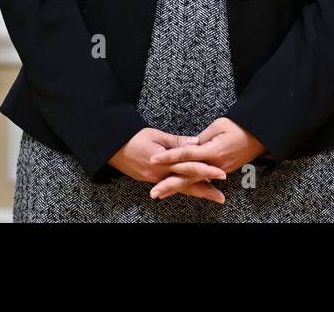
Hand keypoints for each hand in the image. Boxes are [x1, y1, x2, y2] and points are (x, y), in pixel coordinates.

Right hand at [109, 128, 226, 199]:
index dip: (207, 170)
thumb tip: (196, 143)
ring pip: (180, 188)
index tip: (221, 173)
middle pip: (187, 184)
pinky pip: (170, 187)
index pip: (190, 167)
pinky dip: (183, 189)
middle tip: (221, 197)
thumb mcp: (157, 135)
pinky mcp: (150, 180)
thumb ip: (177, 142)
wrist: (112, 148)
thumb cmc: (134, 137)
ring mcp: (155, 180)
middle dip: (206, 190)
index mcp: (163, 162)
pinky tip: (193, 191)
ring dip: (197, 193)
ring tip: (212, 196)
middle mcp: (160, 175)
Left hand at [147, 117, 266, 200]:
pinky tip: (179, 190)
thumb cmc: (240, 127)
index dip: (169, 156)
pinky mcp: (222, 172)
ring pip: (194, 181)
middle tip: (153, 192)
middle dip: (169, 184)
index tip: (154, 158)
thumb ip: (201, 138)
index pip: (186, 155)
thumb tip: (188, 147)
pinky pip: (202, 180)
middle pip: (188, 176)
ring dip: (176, 188)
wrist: (260, 136)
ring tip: (160, 194)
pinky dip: (190, 185)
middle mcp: (215, 165)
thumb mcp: (219, 125)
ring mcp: (219, 171)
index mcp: (213, 151)